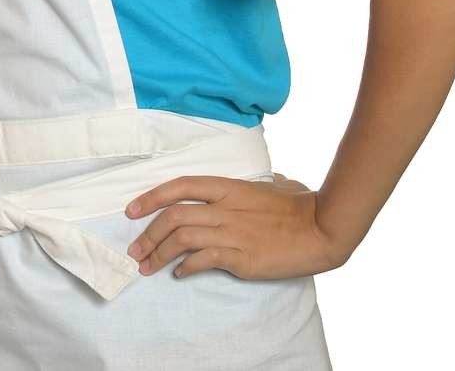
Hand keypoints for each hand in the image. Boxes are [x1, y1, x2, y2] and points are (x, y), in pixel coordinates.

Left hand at [125, 174, 352, 279]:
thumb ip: (254, 185)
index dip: (150, 197)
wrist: (322, 229)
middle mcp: (224, 208)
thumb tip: (266, 180)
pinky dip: (185, 268)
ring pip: (181, 239)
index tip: (131, 210)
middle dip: (147, 234)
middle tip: (134, 250)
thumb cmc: (300, 206)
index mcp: (227, 188)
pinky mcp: (241, 257)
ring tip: (147, 266)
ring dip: (158, 254)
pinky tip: (179, 274)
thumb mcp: (272, 185)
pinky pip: (203, 261)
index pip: (179, 187)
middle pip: (172, 216)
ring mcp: (231, 232)